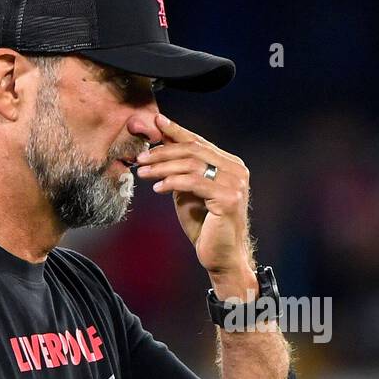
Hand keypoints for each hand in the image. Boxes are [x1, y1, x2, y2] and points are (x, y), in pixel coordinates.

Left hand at [135, 113, 253, 284]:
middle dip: (163, 152)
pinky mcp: (228, 198)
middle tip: (141, 157)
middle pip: (194, 150)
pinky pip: (194, 183)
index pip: (199, 142)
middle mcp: (237, 170)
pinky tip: (157, 188)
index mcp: (230, 165)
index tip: (156, 122)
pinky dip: (172, 182)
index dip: (177, 131)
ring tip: (143, 173)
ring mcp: (235, 183)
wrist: (220, 256)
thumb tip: (159, 146)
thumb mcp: (188, 191)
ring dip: (163, 167)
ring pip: (192, 165)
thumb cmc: (204, 225)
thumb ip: (181, 170)